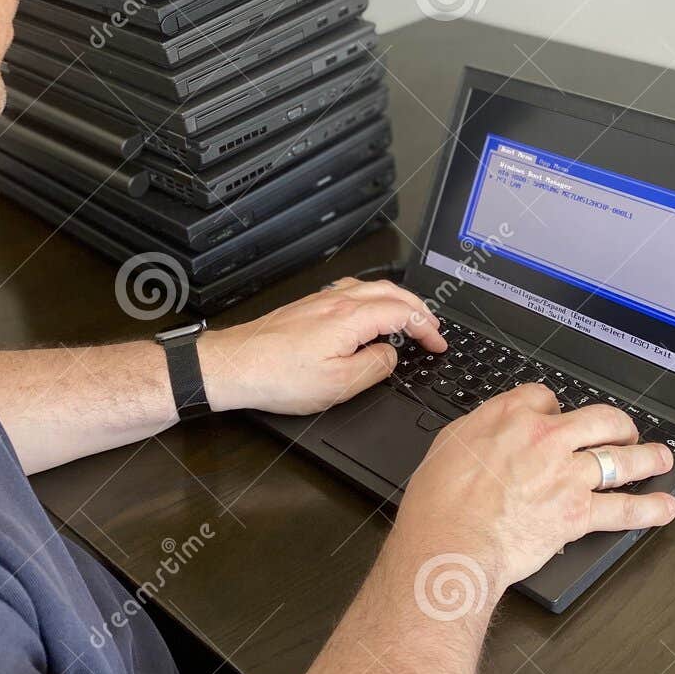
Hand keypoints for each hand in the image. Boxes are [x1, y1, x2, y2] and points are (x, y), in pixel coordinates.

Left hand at [199, 276, 446, 414]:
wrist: (236, 365)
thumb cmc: (278, 377)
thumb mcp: (338, 385)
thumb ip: (374, 368)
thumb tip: (390, 356)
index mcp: (350, 318)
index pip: (402, 314)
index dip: (427, 328)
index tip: (438, 344)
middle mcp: (337, 302)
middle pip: (390, 292)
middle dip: (418, 308)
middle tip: (433, 328)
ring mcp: (320, 301)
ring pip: (370, 287)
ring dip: (396, 300)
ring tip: (408, 316)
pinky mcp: (307, 307)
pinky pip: (350, 291)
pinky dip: (372, 298)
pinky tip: (367, 310)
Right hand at [390, 384, 674, 595]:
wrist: (452, 540)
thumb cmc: (439, 501)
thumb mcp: (448, 444)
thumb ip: (479, 431)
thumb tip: (490, 431)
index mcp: (511, 417)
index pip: (547, 396)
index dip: (556, 408)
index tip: (558, 417)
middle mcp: (546, 439)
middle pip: (600, 419)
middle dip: (617, 425)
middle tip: (624, 431)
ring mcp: (567, 475)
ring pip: (620, 459)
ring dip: (647, 458)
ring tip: (660, 458)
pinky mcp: (578, 512)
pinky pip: (623, 509)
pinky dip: (649, 510)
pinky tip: (664, 507)